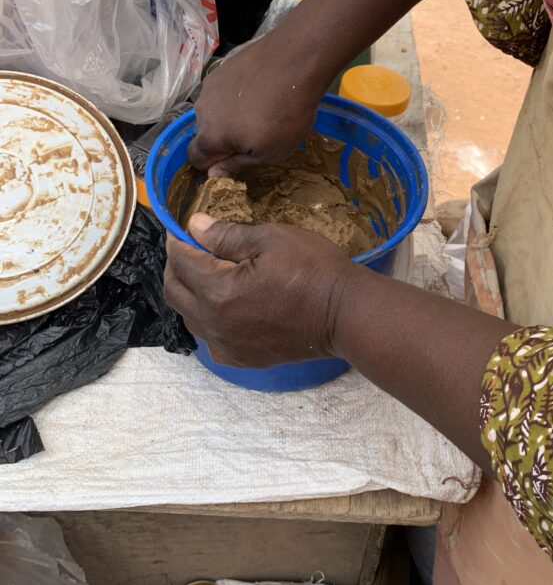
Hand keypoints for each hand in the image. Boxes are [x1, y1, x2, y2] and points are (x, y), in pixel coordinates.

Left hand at [163, 214, 358, 366]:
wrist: (346, 315)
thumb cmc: (314, 270)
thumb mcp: (271, 239)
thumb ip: (226, 235)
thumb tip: (194, 227)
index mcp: (218, 292)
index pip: (181, 261)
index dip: (178, 239)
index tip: (183, 226)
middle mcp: (215, 324)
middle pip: (175, 291)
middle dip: (177, 265)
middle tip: (191, 246)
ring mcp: (227, 345)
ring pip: (188, 316)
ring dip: (190, 292)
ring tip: (208, 272)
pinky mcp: (241, 358)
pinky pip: (209, 336)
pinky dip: (206, 317)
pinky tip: (224, 303)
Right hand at [188, 31, 323, 175]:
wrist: (294, 61)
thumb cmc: (284, 115)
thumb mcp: (268, 153)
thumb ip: (237, 165)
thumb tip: (212, 175)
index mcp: (210, 136)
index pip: (195, 158)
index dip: (212, 165)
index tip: (234, 161)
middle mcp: (202, 110)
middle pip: (206, 133)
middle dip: (225, 139)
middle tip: (256, 135)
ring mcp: (211, 85)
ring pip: (215, 110)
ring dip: (230, 115)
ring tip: (261, 110)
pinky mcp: (223, 67)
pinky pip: (224, 91)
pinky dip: (236, 95)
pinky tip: (259, 90)